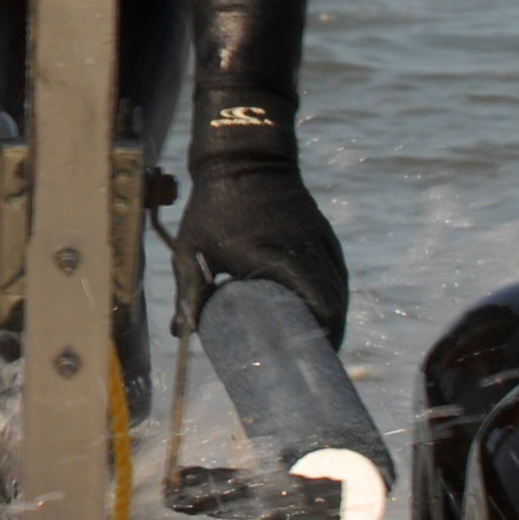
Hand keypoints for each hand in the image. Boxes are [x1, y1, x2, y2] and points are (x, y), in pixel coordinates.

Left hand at [178, 134, 347, 345]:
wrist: (244, 156)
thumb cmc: (214, 204)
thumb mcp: (194, 248)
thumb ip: (189, 291)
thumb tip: (179, 331)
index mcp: (279, 262)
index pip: (318, 312)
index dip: (319, 342)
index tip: (308, 363)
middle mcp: (309, 253)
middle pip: (334, 308)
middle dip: (327, 337)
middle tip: (310, 362)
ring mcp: (321, 242)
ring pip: (339, 291)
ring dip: (332, 318)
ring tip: (317, 343)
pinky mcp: (323, 234)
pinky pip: (337, 274)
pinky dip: (333, 296)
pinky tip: (323, 311)